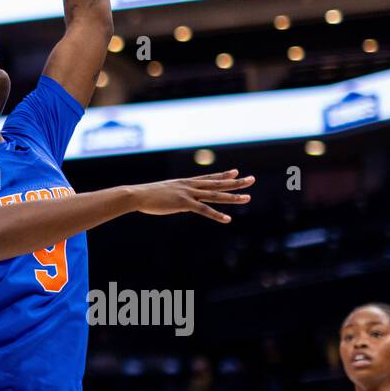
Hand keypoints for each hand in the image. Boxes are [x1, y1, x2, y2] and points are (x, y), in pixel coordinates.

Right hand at [132, 169, 254, 222]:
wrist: (137, 195)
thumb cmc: (148, 196)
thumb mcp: (165, 194)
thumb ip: (176, 197)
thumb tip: (180, 203)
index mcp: (186, 182)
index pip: (209, 178)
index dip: (223, 175)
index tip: (236, 172)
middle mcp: (190, 185)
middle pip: (218, 183)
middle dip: (236, 182)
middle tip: (252, 179)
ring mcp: (188, 193)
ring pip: (215, 195)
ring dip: (232, 197)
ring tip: (247, 198)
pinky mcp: (184, 203)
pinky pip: (204, 210)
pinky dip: (216, 215)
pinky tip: (227, 219)